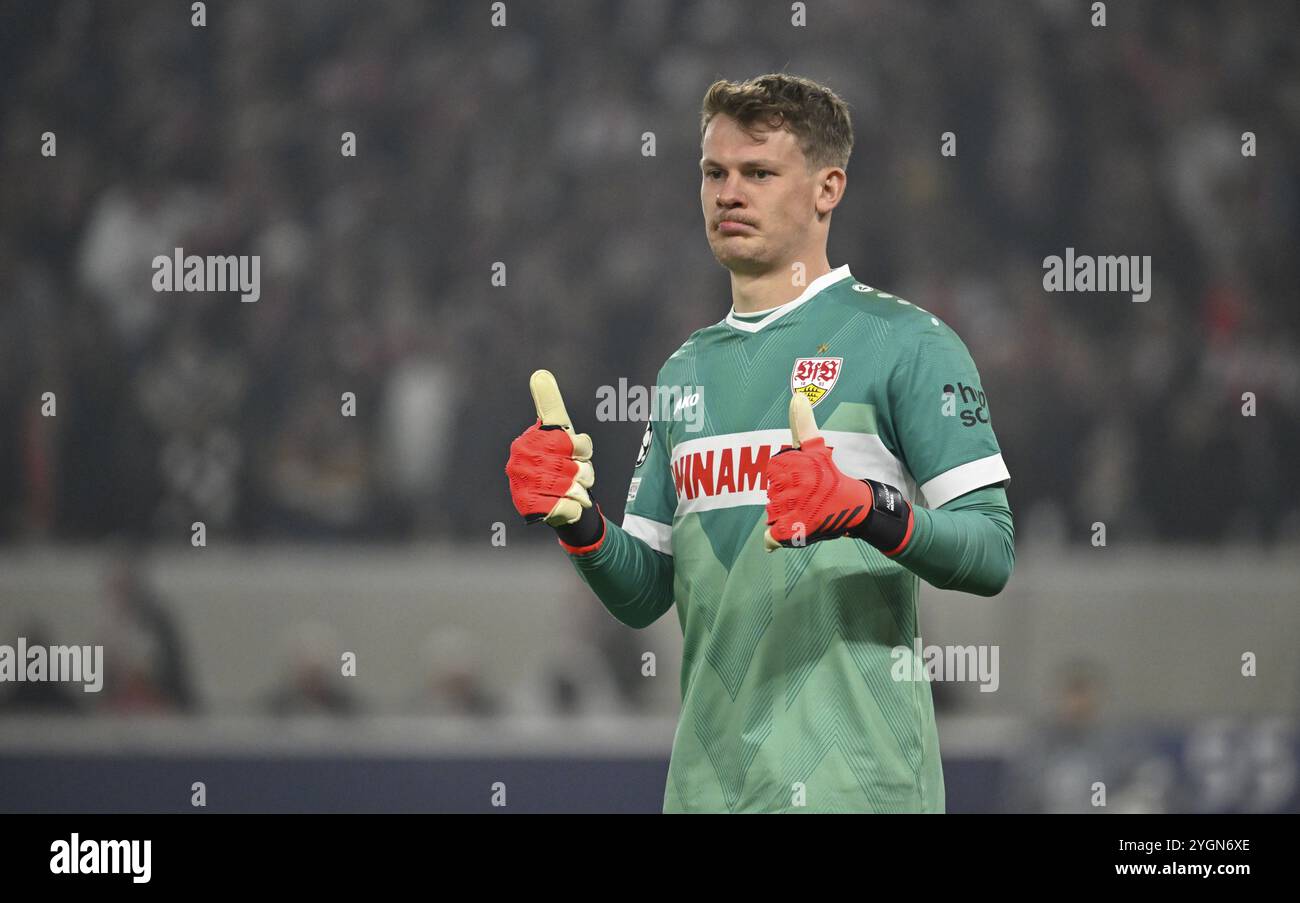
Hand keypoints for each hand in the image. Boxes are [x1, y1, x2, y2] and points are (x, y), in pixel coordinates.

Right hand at [505, 370, 595, 526]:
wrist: (558, 502)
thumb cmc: (557, 461)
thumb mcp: (558, 430)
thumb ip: (550, 403)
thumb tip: (539, 373)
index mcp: (526, 443)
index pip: (568, 443)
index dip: (582, 449)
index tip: (579, 453)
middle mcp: (519, 464)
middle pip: (573, 467)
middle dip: (584, 472)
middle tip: (576, 474)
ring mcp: (524, 488)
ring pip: (573, 487)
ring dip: (581, 490)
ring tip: (572, 490)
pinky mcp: (532, 511)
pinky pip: (569, 507)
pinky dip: (575, 507)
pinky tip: (567, 506)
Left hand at [763, 393, 874, 550]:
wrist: (854, 505)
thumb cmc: (830, 477)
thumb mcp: (816, 449)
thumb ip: (802, 425)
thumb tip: (797, 396)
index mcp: (795, 465)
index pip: (771, 475)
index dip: (784, 481)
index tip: (803, 481)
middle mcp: (795, 486)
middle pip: (770, 495)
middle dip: (783, 500)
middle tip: (807, 499)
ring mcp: (796, 508)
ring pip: (772, 514)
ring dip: (784, 516)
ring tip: (806, 511)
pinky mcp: (798, 530)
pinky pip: (772, 535)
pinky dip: (775, 538)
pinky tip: (789, 529)